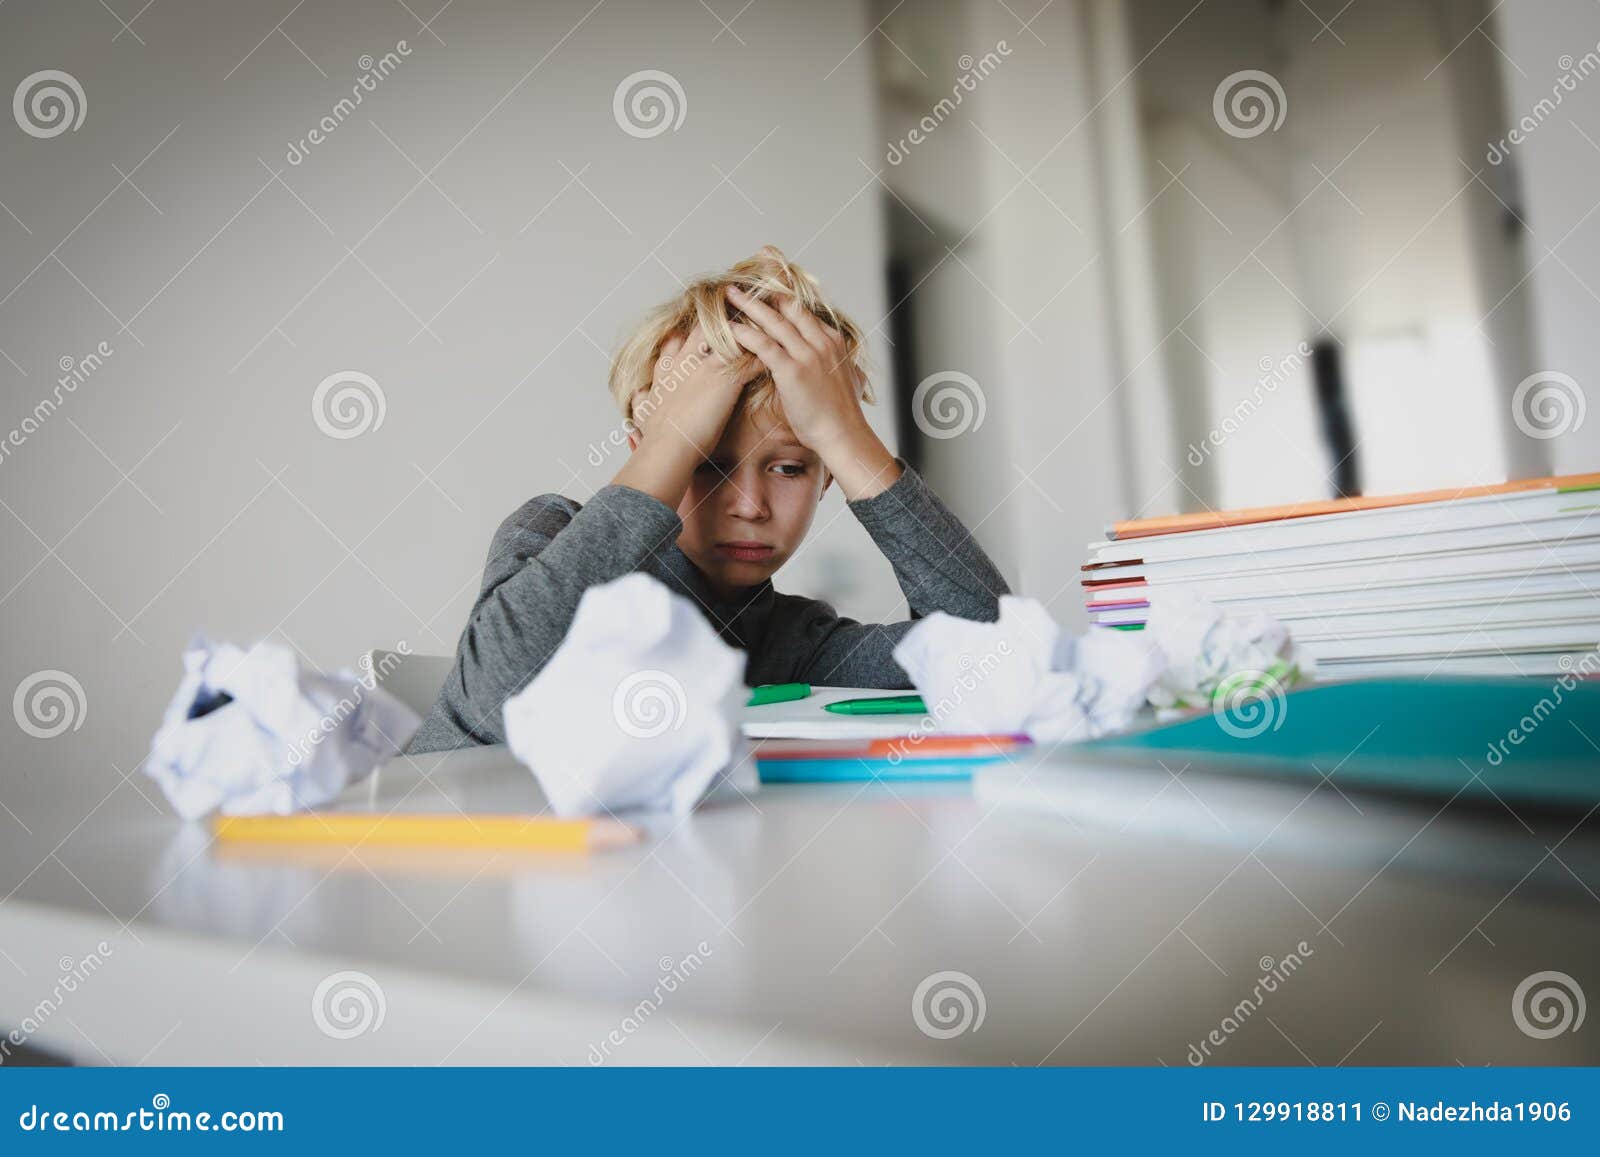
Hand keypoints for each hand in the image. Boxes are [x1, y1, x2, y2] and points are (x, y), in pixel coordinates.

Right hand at [613, 324, 763, 507]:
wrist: (665, 446)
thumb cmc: (654, 434)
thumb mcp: (641, 410)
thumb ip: (640, 399)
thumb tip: (636, 396)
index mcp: (668, 366)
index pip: (680, 337)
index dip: (695, 333)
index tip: (706, 332)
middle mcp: (687, 359)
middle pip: (707, 326)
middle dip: (725, 321)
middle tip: (744, 319)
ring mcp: (707, 366)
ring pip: (733, 336)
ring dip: (750, 333)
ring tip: (767, 330)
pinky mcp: (726, 379)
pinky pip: (752, 359)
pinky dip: (765, 355)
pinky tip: (777, 356)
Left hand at [726, 285, 899, 499]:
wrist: (843, 435)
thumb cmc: (840, 414)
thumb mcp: (844, 379)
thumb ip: (834, 364)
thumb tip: (833, 363)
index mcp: (833, 341)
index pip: (804, 311)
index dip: (783, 297)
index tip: (766, 286)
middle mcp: (821, 341)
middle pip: (789, 307)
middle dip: (765, 290)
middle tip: (744, 279)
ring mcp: (808, 355)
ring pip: (774, 321)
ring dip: (749, 306)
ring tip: (731, 294)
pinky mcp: (793, 371)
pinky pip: (765, 346)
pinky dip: (746, 334)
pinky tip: (730, 327)